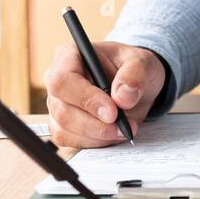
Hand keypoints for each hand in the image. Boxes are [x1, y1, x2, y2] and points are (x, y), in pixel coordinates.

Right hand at [41, 41, 164, 147]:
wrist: (134, 86)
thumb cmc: (133, 69)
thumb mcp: (143, 63)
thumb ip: (135, 74)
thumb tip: (122, 97)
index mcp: (69, 55)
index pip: (62, 80)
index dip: (86, 99)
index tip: (112, 112)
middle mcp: (56, 79)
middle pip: (62, 110)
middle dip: (96, 124)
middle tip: (124, 126)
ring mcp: (56, 104)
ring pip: (65, 129)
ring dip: (98, 135)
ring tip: (123, 128)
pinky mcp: (61, 125)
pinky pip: (70, 141)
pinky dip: (94, 142)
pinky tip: (112, 133)